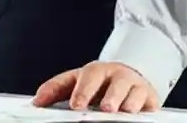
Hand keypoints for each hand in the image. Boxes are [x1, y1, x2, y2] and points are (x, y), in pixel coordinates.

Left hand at [33, 61, 157, 112]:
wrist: (130, 77)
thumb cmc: (99, 83)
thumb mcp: (77, 82)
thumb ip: (56, 90)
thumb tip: (36, 101)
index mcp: (95, 71)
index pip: (87, 77)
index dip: (81, 90)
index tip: (75, 105)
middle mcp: (116, 76)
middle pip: (114, 83)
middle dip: (108, 96)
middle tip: (102, 108)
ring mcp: (135, 86)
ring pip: (133, 92)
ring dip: (126, 102)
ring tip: (119, 111)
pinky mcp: (149, 98)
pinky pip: (148, 104)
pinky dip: (142, 109)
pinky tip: (135, 114)